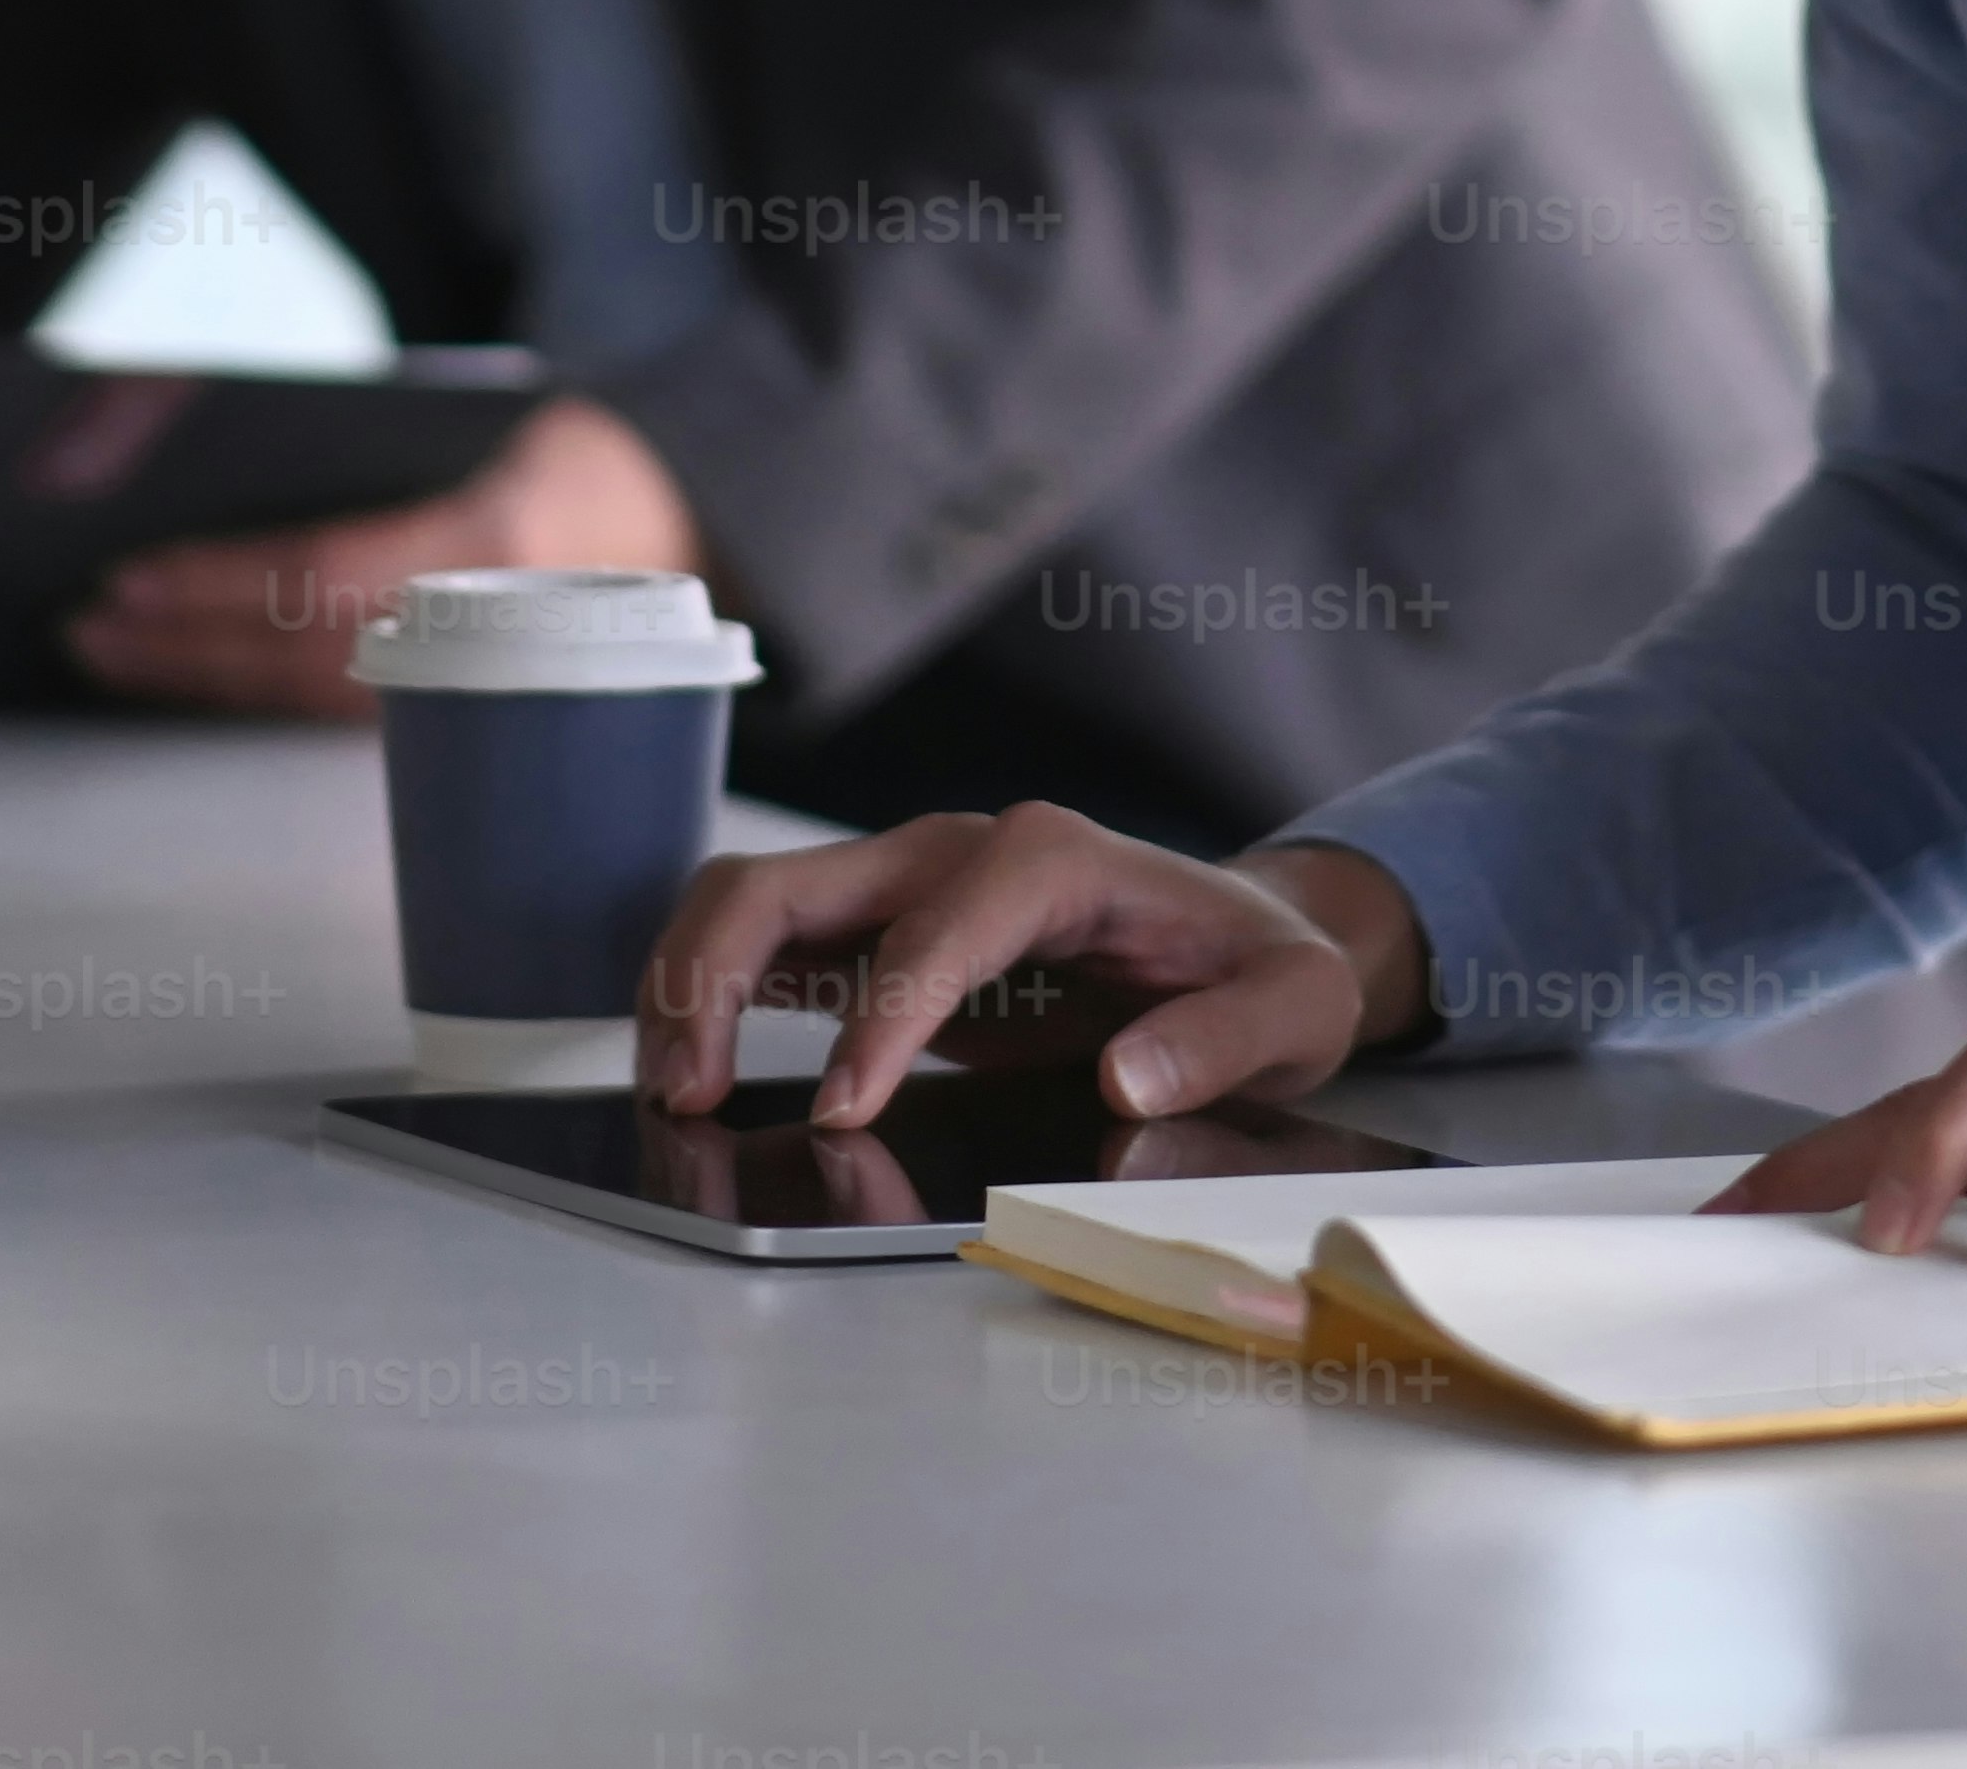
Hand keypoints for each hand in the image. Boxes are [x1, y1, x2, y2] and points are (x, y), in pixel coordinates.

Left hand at [62, 393, 700, 714]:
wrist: (691, 517)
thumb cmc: (580, 459)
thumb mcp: (494, 432)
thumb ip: (376, 459)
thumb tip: (197, 452)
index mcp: (494, 544)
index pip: (321, 577)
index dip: (218, 585)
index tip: (128, 579)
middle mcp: (481, 625)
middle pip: (299, 651)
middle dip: (184, 646)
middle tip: (87, 629)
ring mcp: (475, 676)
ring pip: (312, 690)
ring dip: (203, 676)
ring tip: (113, 653)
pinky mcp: (465, 700)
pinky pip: (340, 701)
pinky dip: (255, 688)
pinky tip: (194, 675)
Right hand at [634, 811, 1425, 1129]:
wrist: (1249, 942)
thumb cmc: (1266, 969)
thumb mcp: (1294, 1006)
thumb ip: (1223, 1041)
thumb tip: (1127, 1080)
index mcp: (1050, 859)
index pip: (933, 930)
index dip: (877, 1020)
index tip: (843, 1113)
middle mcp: (959, 853)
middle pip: (792, 882)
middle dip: (716, 977)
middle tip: (688, 1095)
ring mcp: (907, 887)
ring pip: (751, 901)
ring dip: (687, 983)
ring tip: (672, 1091)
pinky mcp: (880, 934)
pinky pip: (764, 945)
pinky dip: (707, 997)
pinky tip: (691, 1073)